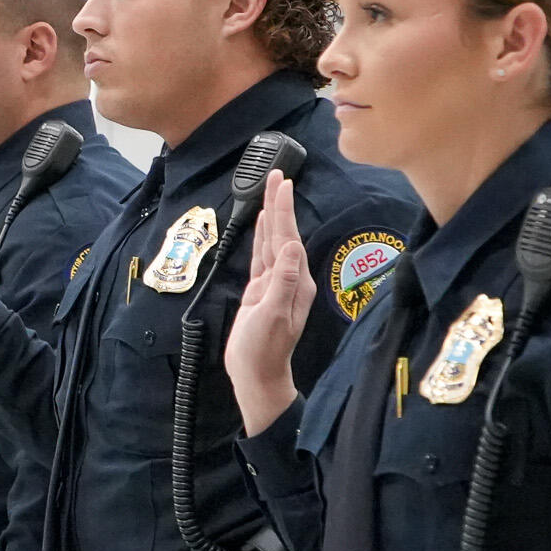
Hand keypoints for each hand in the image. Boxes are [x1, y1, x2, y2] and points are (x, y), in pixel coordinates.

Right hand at [225, 171, 311, 436]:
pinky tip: (262, 224)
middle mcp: (289, 278)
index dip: (284, 210)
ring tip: (271, 190)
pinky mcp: (261, 291)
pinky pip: (262, 256)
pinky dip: (262, 237)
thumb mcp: (271, 316)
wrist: (256, 376)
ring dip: (272, 215)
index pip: (288, 238)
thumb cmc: (262, 351)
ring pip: (273, 241)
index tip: (283, 183)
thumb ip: (281, 281)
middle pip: (283, 233)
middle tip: (277, 174)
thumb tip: (290, 247)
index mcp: (295, 282)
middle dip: (280, 203)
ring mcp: (276, 284)